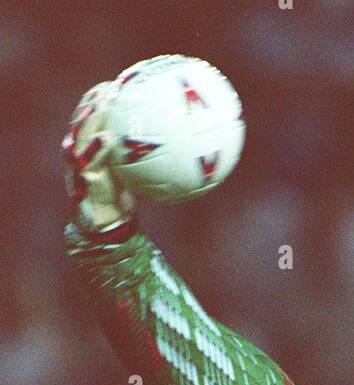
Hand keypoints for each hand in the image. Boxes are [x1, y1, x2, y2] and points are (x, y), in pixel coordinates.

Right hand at [62, 81, 135, 234]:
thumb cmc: (118, 193)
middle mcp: (79, 153)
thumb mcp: (128, 170)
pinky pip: (88, 163)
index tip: (112, 85)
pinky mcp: (81, 183)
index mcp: (88, 147)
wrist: (104, 222)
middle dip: (91, 104)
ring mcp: (78, 168)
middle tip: (106, 89)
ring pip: (80, 137)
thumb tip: (168, 140)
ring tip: (101, 107)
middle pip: (82, 123)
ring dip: (89, 120)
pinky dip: (96, 149)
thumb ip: (136, 152)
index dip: (97, 100)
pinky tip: (107, 138)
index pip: (89, 118)